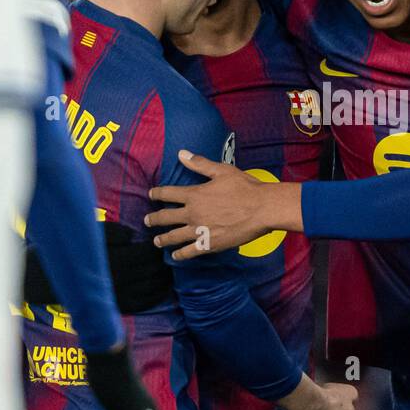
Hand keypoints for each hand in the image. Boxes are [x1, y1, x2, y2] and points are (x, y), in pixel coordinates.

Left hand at [146, 151, 299, 260]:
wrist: (262, 208)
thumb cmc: (245, 187)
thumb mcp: (222, 171)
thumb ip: (199, 163)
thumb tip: (181, 153)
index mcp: (194, 194)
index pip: (168, 193)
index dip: (157, 194)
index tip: (151, 194)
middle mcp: (193, 213)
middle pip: (166, 217)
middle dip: (154, 219)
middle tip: (147, 221)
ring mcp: (200, 230)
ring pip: (174, 236)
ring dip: (163, 239)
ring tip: (157, 241)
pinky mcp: (210, 244)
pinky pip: (190, 251)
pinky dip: (181, 254)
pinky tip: (176, 256)